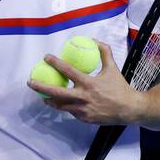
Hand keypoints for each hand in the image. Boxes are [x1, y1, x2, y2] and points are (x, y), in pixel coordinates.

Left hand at [27, 39, 148, 125]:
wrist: (129, 109)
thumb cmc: (120, 88)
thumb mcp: (113, 68)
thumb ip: (104, 52)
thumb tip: (94, 40)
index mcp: (89, 83)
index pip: (68, 70)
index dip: (55, 63)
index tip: (46, 57)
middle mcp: (83, 97)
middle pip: (56, 92)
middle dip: (41, 86)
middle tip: (30, 82)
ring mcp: (82, 110)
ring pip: (60, 105)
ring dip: (49, 99)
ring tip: (42, 95)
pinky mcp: (84, 119)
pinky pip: (70, 111)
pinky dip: (65, 106)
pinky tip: (61, 103)